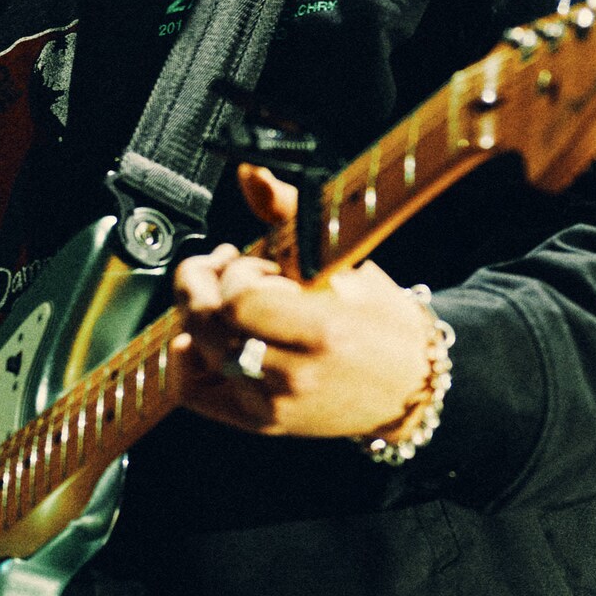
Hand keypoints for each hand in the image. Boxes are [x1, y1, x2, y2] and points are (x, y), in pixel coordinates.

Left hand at [172, 165, 434, 439]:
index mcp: (322, 331)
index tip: (257, 262)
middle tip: (223, 267)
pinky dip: (185, 362)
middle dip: (203, 284)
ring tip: (225, 301)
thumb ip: (288, 212)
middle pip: (207, 326)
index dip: (236, 273)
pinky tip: (200, 340)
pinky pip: (195, 394)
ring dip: (199, 315)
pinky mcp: (261, 422)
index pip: (238, 301)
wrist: (410, 384)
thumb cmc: (380, 320)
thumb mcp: (342, 259)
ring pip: (196, 352)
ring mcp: (274, 404)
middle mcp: (294, 375)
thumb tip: (250, 173)